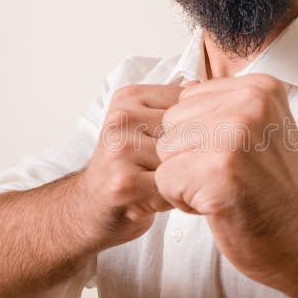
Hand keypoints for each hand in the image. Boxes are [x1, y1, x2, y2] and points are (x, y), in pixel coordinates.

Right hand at [78, 83, 184, 249]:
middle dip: (195, 155)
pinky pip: (173, 186)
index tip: (190, 144)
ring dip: (189, 177)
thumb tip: (208, 90)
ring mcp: (120, 150)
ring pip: (183, 159)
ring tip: (174, 183)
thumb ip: (175, 110)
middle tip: (185, 168)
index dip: (199, 127)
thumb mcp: (146, 128)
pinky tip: (166, 198)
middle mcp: (121, 119)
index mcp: (129, 98)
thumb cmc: (126, 167)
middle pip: (188, 132)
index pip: (188, 102)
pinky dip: (178, 197)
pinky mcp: (124, 182)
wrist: (89, 208)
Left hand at [154, 74, 297, 290]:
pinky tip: (219, 207)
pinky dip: (184, 202)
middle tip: (230, 179)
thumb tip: (183, 91)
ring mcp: (235, 135)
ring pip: (165, 151)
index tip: (236, 159)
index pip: (188, 100)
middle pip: (172, 123)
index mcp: (260, 88)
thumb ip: (225, 109)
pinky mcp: (219, 169)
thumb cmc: (277, 194)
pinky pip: (165, 180)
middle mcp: (249, 103)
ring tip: (225, 191)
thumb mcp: (262, 131)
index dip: (200, 138)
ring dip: (185, 180)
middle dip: (188, 156)